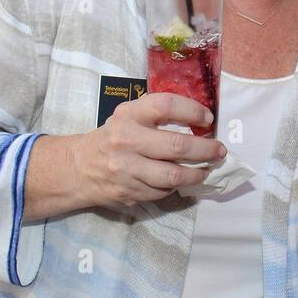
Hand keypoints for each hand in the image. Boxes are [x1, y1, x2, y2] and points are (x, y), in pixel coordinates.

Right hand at [68, 92, 224, 210]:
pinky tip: (180, 180)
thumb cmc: (113, 138)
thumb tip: (201, 121)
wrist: (78, 168)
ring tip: (206, 169)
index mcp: (128, 116)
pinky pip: (162, 192)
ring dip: (197, 173)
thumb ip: (157, 116)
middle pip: (177, 145)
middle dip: (206, 149)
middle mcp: (126, 140)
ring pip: (173, 175)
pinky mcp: (128, 192)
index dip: (192, 111)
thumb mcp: (128, 117)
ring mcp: (126, 169)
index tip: (208, 119)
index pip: (165, 106)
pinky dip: (175, 187)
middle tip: (219, 151)